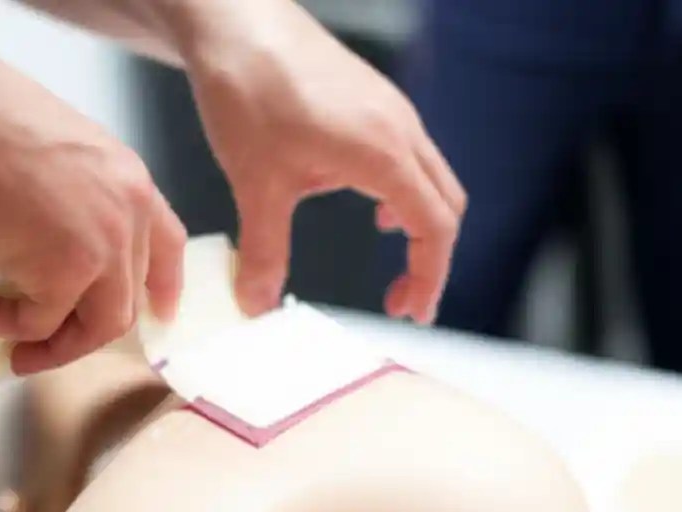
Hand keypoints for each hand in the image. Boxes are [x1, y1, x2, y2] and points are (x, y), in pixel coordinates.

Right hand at [0, 72, 185, 374]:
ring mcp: (104, 249)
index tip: (158, 313)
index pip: (168, 245)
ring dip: (55, 346)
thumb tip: (44, 253)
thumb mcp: (59, 158)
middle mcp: (130, 218)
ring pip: (97, 325)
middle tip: (47, 344)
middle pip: (127, 298)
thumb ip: (73, 205)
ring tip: (15, 351)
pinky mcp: (65, 276)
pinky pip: (41, 322)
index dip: (162, 286)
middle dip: (88, 331)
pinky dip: (7, 327)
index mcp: (131, 181)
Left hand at [182, 3, 465, 320]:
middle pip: (446, 205)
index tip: (412, 313)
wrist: (236, 22)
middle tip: (404, 303)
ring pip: (431, 179)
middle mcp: (400, 129)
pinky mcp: (373, 102)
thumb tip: (259, 304)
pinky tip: (373, 208)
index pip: (434, 228)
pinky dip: (404, 193)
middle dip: (431, 260)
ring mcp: (390, 112)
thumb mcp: (255, 182)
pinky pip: (410, 156)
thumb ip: (264, 249)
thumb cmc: (250, 87)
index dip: (429, 277)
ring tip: (394, 266)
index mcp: (383, 152)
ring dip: (421, 225)